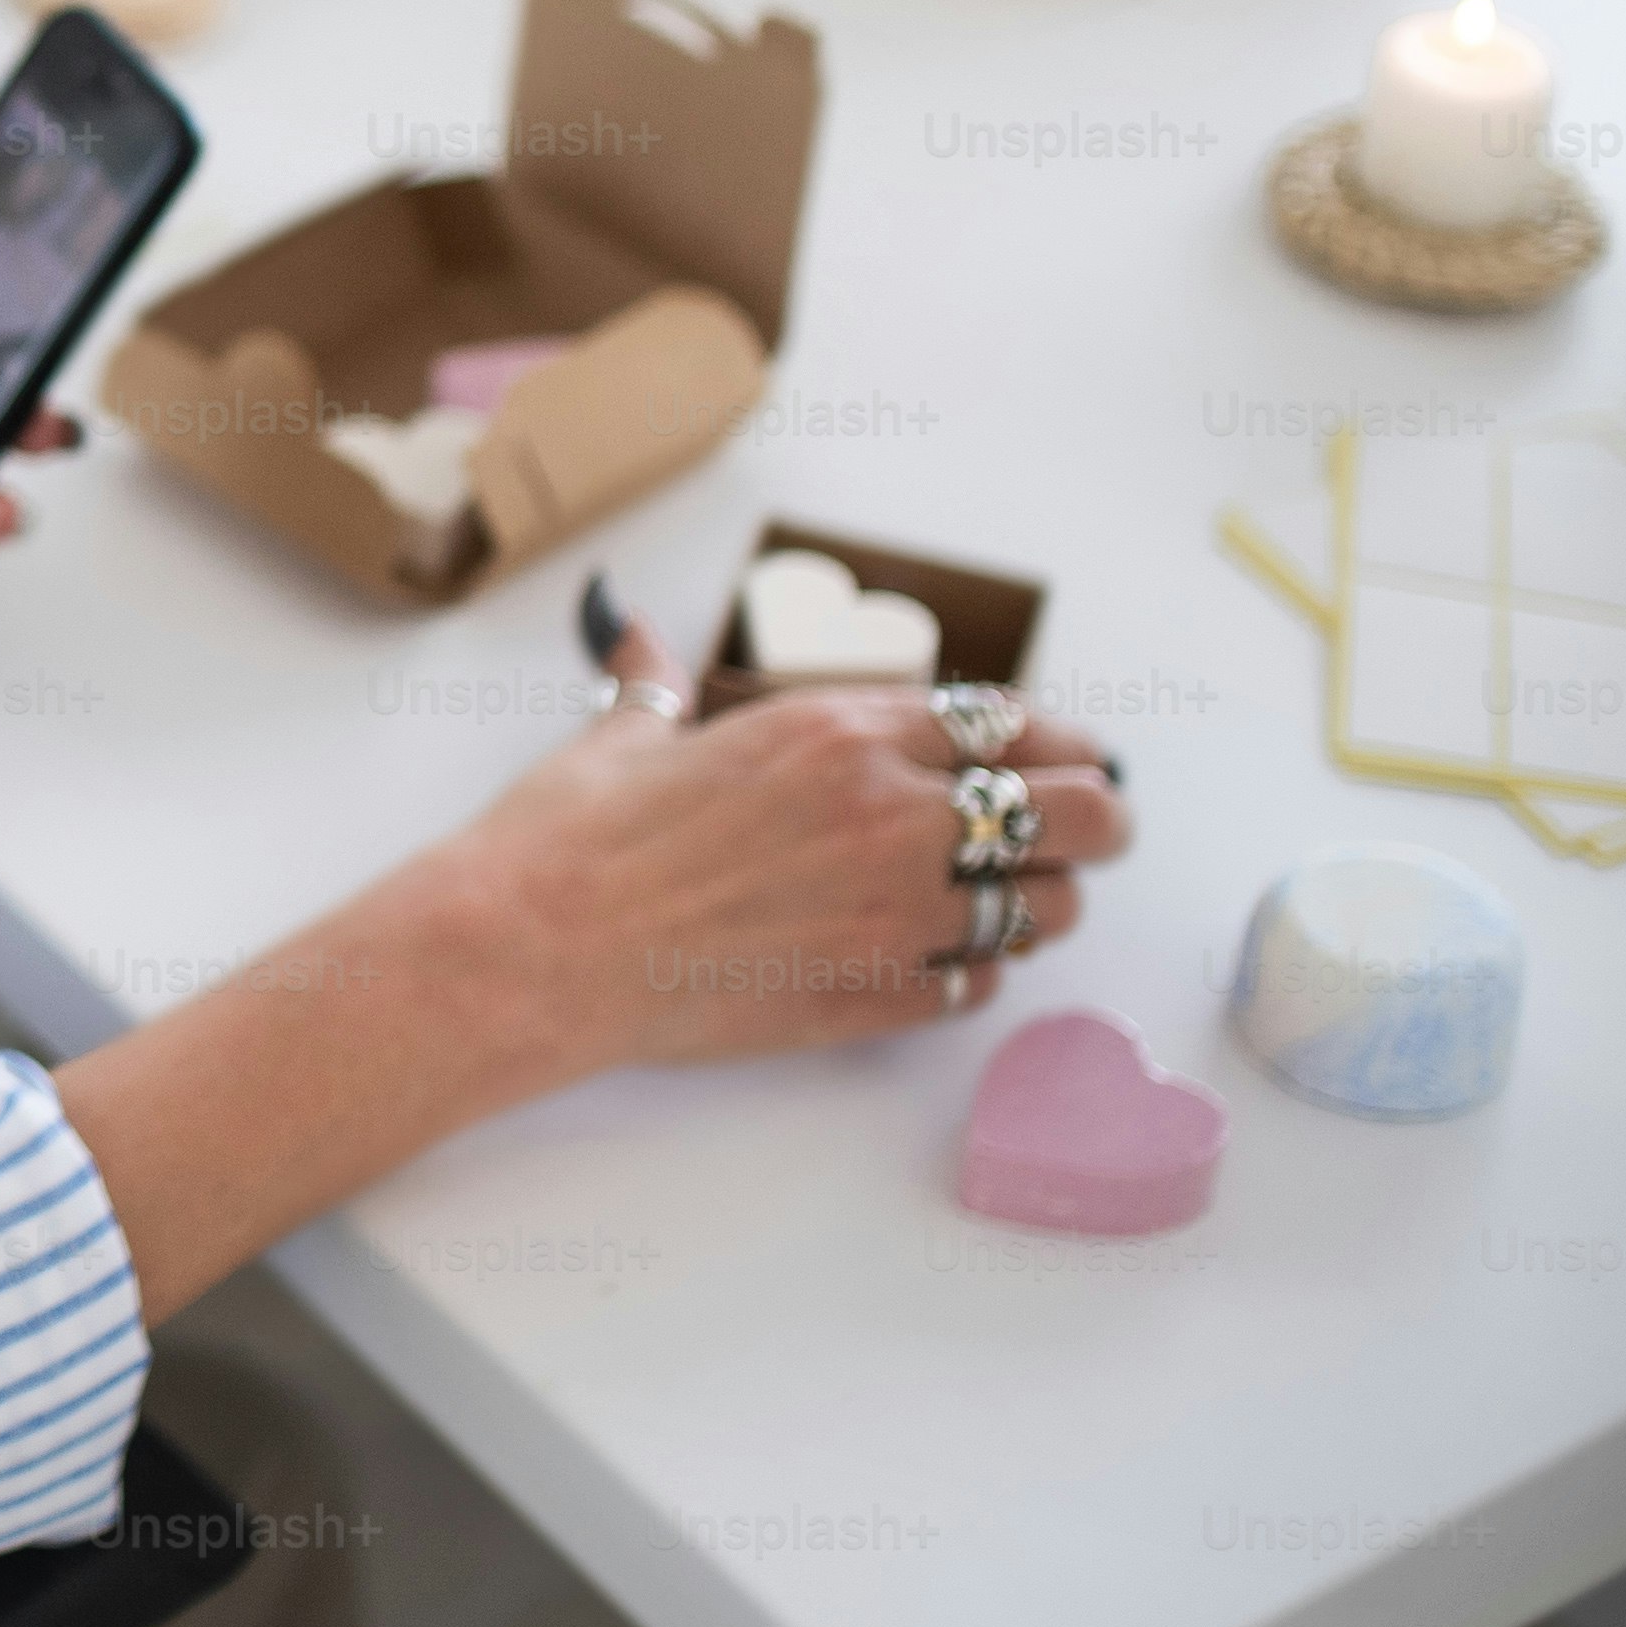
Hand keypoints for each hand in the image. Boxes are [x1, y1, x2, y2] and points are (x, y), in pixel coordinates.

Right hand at [415, 611, 1137, 1078]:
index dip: (1058, 743)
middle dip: (1096, 822)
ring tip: (1000, 902)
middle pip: (1082, 815)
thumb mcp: (622, 736)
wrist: (529, 950)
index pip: (1012, 725)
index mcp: (838, 732)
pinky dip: (971, 972)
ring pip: (1050, 909)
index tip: (1067, 758)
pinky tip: (931, 961)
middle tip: (1078, 834)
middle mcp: (890, 816)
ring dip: (1038, 903)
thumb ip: (654, 681)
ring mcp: (893, 914)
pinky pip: (980, 986)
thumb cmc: (566, 838)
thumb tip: (630, 629)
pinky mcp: (873, 997)